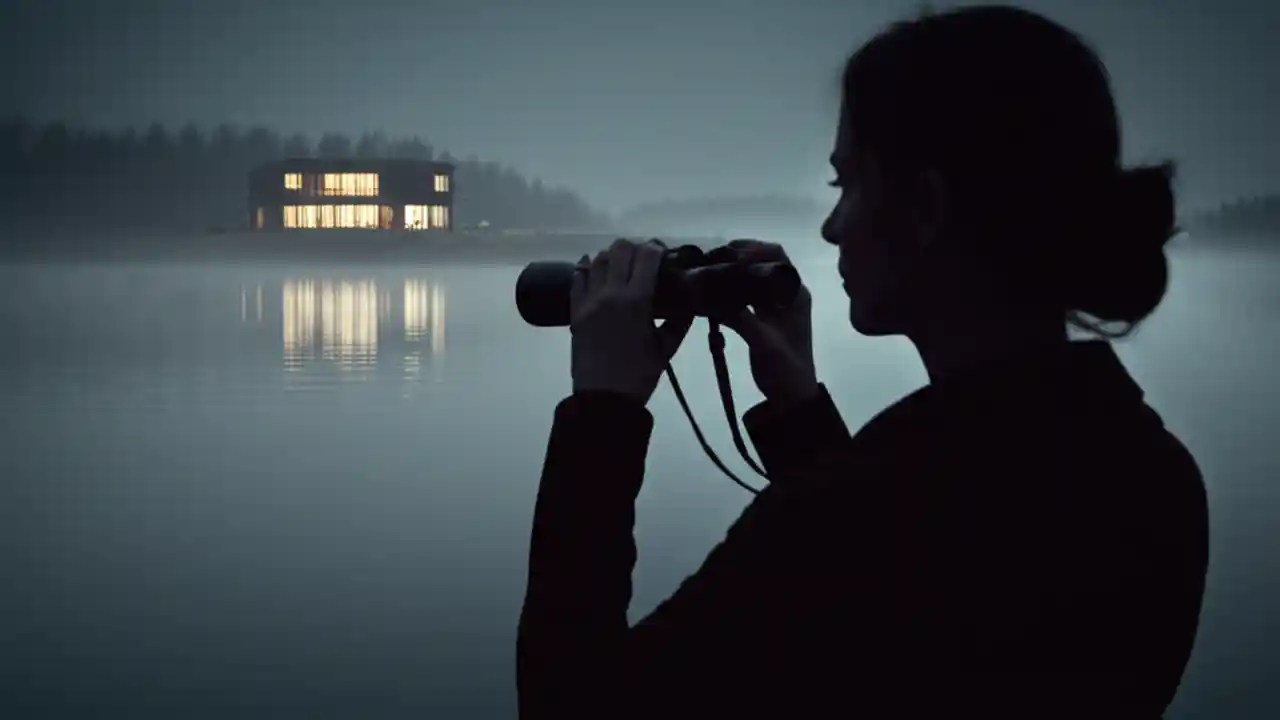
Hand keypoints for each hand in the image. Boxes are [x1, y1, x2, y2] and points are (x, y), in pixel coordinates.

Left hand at [570, 238, 694, 404]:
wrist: (603, 399)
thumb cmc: (639, 375)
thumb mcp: (666, 348)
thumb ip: (679, 320)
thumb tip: (690, 300)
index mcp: (636, 301)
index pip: (647, 256)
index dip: (657, 249)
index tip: (664, 255)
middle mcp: (610, 293)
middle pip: (620, 249)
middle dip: (635, 249)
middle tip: (643, 261)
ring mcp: (588, 300)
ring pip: (597, 259)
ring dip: (612, 258)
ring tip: (621, 268)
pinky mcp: (574, 310)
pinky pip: (577, 278)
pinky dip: (586, 268)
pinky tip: (595, 271)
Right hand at [715, 239, 819, 409]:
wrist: (791, 398)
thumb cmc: (785, 368)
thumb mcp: (763, 341)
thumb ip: (739, 316)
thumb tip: (709, 295)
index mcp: (796, 293)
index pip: (777, 256)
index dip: (753, 249)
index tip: (728, 253)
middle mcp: (787, 294)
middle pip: (762, 263)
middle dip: (738, 258)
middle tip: (712, 259)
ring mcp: (775, 306)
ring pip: (752, 279)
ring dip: (733, 274)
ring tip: (708, 272)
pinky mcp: (763, 319)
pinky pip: (745, 297)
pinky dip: (730, 292)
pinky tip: (711, 293)